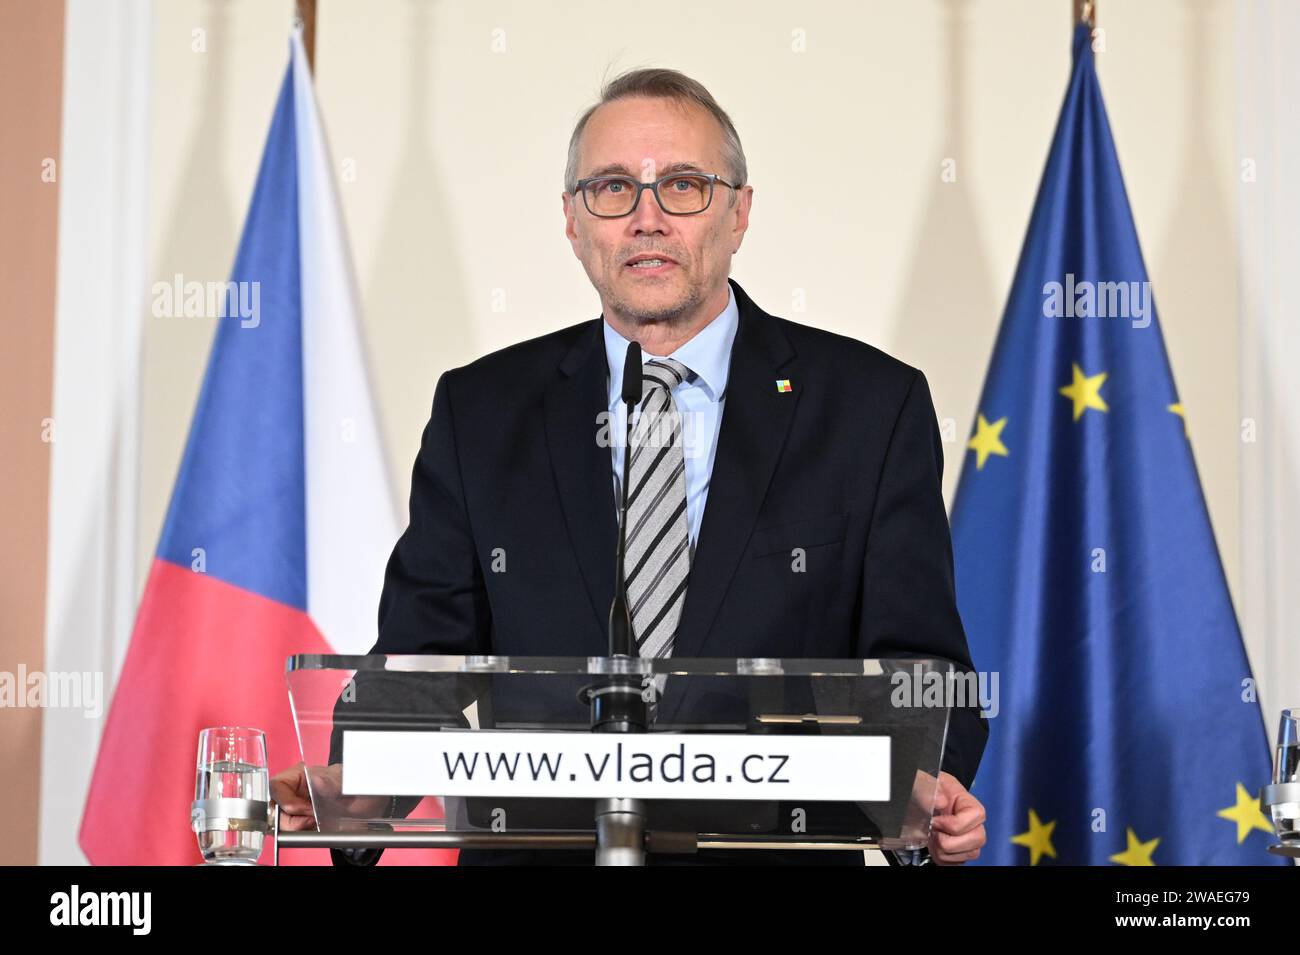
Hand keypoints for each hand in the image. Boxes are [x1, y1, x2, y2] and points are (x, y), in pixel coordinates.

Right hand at [269, 761, 390, 831]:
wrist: (369, 807)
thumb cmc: (358, 789)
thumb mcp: (350, 784)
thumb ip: (332, 782)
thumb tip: (316, 779)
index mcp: (302, 774)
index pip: (277, 786)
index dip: (286, 800)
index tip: (306, 810)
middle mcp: (294, 790)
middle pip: (273, 807)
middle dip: (291, 820)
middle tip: (312, 820)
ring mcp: (295, 806)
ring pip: (279, 822)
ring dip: (296, 827)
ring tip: (315, 822)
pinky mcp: (298, 821)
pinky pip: (289, 832)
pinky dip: (300, 833)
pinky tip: (314, 827)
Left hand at [927, 771, 985, 864]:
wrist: (922, 799)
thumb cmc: (927, 789)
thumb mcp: (924, 782)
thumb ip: (929, 789)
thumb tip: (941, 802)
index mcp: (969, 803)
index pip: (977, 816)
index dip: (954, 823)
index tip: (935, 821)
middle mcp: (974, 823)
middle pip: (977, 840)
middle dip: (948, 841)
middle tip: (933, 831)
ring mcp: (969, 840)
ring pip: (968, 855)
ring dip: (943, 850)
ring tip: (932, 837)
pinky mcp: (961, 853)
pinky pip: (957, 863)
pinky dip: (942, 858)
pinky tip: (934, 845)